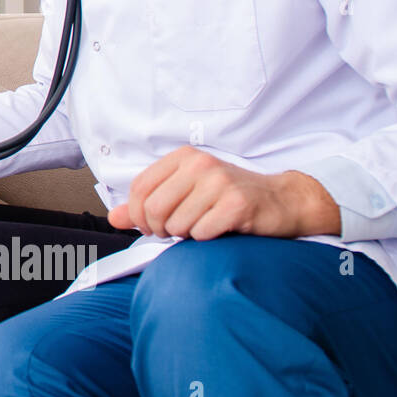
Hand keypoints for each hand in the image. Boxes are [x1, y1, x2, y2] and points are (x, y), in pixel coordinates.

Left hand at [107, 145, 341, 239]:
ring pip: (177, 224)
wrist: (282, 200)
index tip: (149, 226)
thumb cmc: (229, 197)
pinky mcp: (237, 204)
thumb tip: (114, 218)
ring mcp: (220, 182)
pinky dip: (206, 239)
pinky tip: (219, 230)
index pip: (140, 188)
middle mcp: (200, 165)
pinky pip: (202, 233)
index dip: (138, 214)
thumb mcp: (186, 192)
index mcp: (183, 157)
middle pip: (154, 208)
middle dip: (159, 229)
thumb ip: (147, 204)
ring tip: (202, 226)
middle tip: (174, 232)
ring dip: (186, 235)